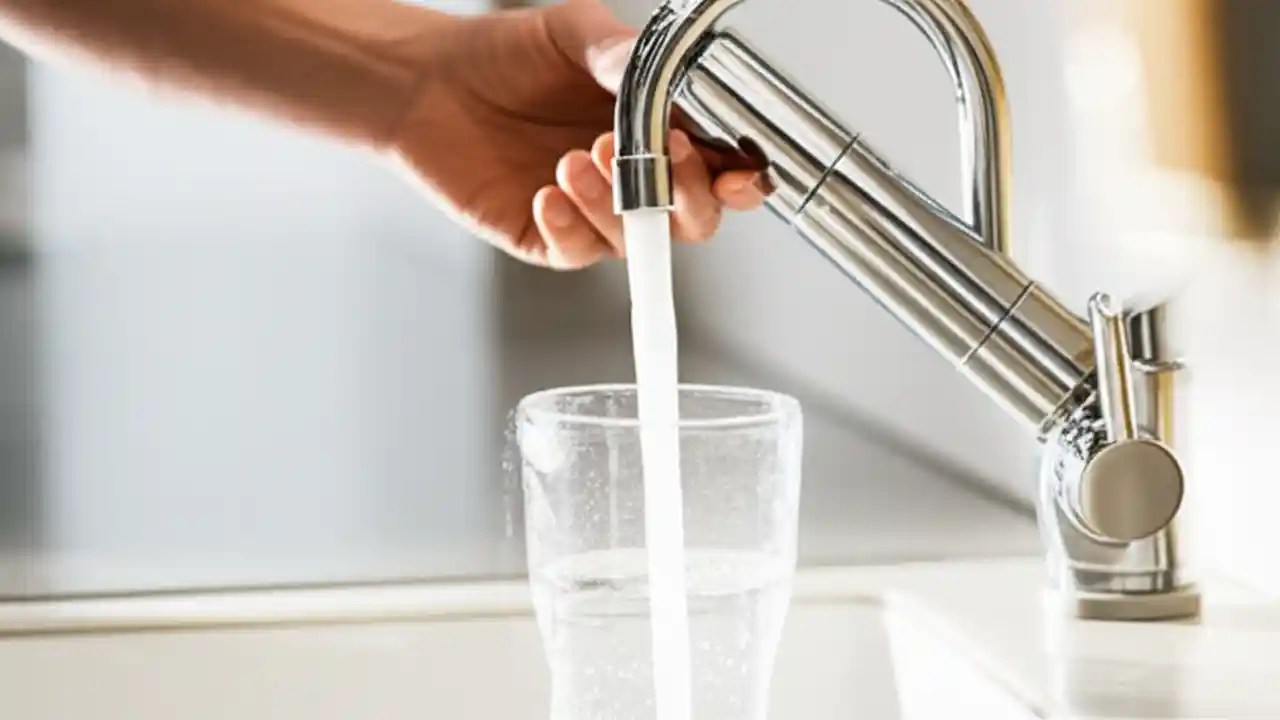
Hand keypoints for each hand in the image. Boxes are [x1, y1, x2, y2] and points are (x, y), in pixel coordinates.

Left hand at [388, 0, 765, 268]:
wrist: (428, 81)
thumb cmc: (504, 55)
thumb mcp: (575, 34)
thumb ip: (624, 57)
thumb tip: (665, 83)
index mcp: (656, 132)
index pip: (720, 170)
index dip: (740, 181)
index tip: (738, 174)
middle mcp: (631, 180)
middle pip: (692, 220)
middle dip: (687, 197)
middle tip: (664, 154)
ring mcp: (590, 214)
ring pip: (634, 240)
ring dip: (615, 203)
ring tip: (576, 158)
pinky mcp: (545, 237)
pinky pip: (575, 253)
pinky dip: (569, 228)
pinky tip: (547, 193)